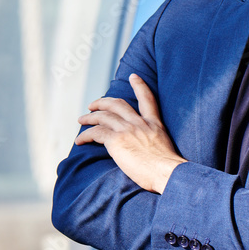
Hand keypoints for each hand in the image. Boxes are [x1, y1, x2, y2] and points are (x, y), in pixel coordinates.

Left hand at [75, 74, 184, 192]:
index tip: (134, 76)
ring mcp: (128, 130)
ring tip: (81, 120)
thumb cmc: (169, 169)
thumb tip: (145, 150)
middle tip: (93, 105)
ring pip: (103, 116)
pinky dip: (85, 135)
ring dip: (89, 117)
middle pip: (117, 104)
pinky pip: (96, 133)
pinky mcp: (117, 141)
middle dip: (102, 102)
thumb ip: (153, 142)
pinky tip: (80, 140)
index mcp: (155, 124)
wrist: (168, 173)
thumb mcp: (165, 148)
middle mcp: (141, 123)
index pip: (147, 99)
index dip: (140, 86)